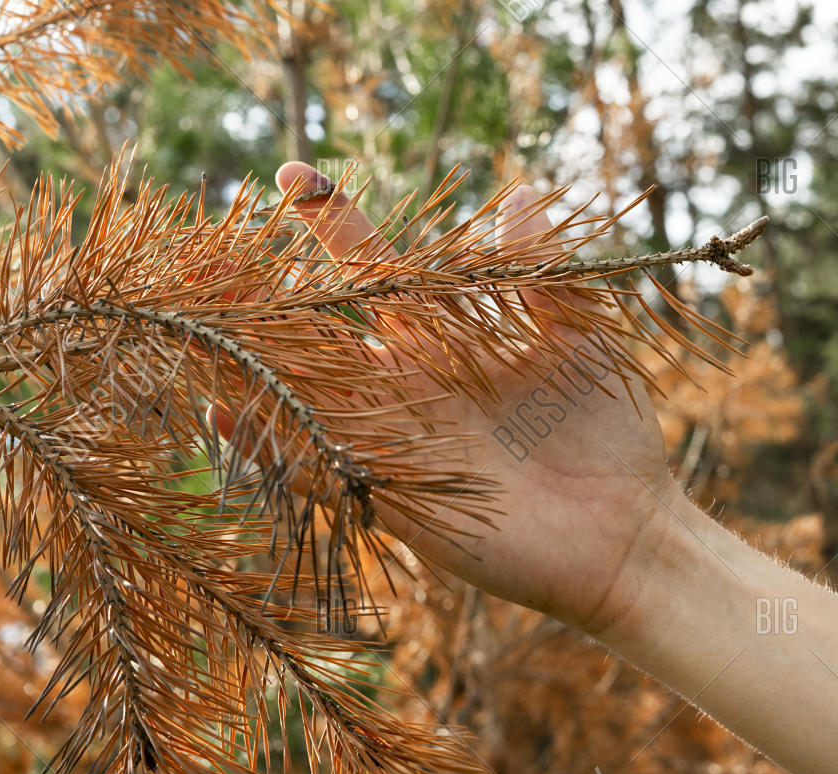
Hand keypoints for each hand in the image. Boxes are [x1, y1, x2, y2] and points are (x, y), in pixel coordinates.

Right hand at [270, 160, 691, 637]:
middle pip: (326, 334)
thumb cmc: (609, 433)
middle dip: (280, 299)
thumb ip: (543, 271)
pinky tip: (229, 416)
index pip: (378, 274)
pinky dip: (271, 449)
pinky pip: (320, 469)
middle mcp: (410, 388)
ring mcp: (398, 442)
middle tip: (233, 263)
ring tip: (208, 329)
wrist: (629, 532)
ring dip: (260, 366)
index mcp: (447, 344)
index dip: (335, 225)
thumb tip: (519, 192)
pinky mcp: (395, 499)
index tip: (294, 176)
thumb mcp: (581, 336)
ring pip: (310, 397)